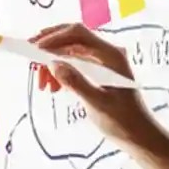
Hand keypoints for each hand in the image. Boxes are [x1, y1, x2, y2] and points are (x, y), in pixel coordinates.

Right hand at [30, 23, 157, 148]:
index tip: (34, 50)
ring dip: (52, 64)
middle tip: (29, 60)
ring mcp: (102, 62)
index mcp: (112, 55)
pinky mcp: (98, 72)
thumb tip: (53, 64)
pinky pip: (74, 64)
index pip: (78, 34)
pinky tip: (53, 88)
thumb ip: (76, 83)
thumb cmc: (123, 121)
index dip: (54, 37)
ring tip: (43, 85)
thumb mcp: (97, 104)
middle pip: (72, 38)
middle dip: (49, 47)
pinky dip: (61, 72)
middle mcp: (108, 53)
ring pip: (70, 52)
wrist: (139, 135)